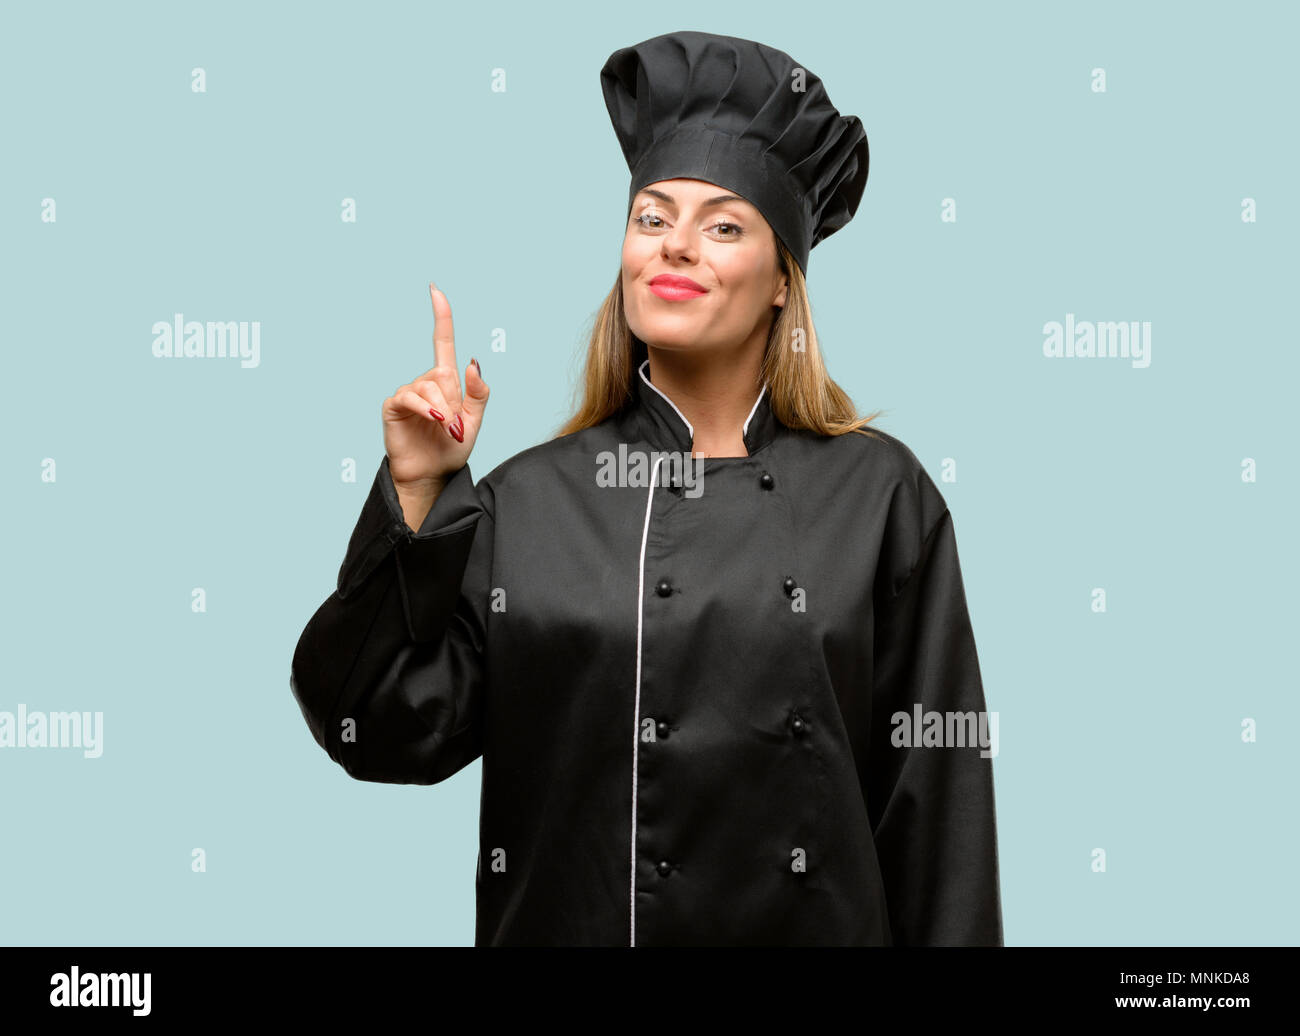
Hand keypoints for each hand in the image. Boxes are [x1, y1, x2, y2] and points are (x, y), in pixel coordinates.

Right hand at [382, 283, 489, 489]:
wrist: (432, 475)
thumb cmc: (451, 449)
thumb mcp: (474, 421)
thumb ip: (478, 393)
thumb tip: (473, 362)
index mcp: (446, 382)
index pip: (442, 342)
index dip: (441, 317)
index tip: (435, 291)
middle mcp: (426, 382)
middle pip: (443, 374)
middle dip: (454, 403)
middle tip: (457, 428)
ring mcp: (408, 392)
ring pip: (430, 386)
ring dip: (443, 410)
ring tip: (448, 431)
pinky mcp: (394, 405)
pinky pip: (410, 397)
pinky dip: (425, 408)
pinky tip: (432, 419)